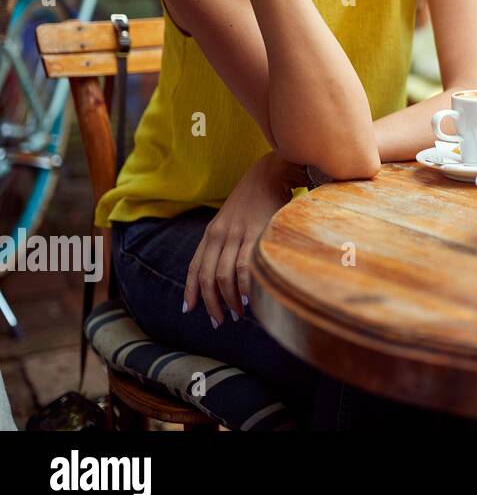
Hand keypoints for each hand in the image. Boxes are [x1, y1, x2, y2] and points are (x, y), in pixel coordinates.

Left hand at [182, 153, 298, 327]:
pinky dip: (243, 286)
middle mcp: (220, 234)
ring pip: (223, 276)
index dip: (190, 291)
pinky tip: (247, 299)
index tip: (189, 310)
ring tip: (237, 314)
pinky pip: (244, 266)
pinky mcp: (256, 233)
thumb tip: (227, 271)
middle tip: (219, 321)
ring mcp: (237, 234)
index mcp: (212, 232)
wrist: (270, 173)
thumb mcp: (233, 220)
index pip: (195, 268)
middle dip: (211, 304)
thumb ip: (226, 242)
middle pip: (208, 278)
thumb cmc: (255, 200)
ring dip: (228, 300)